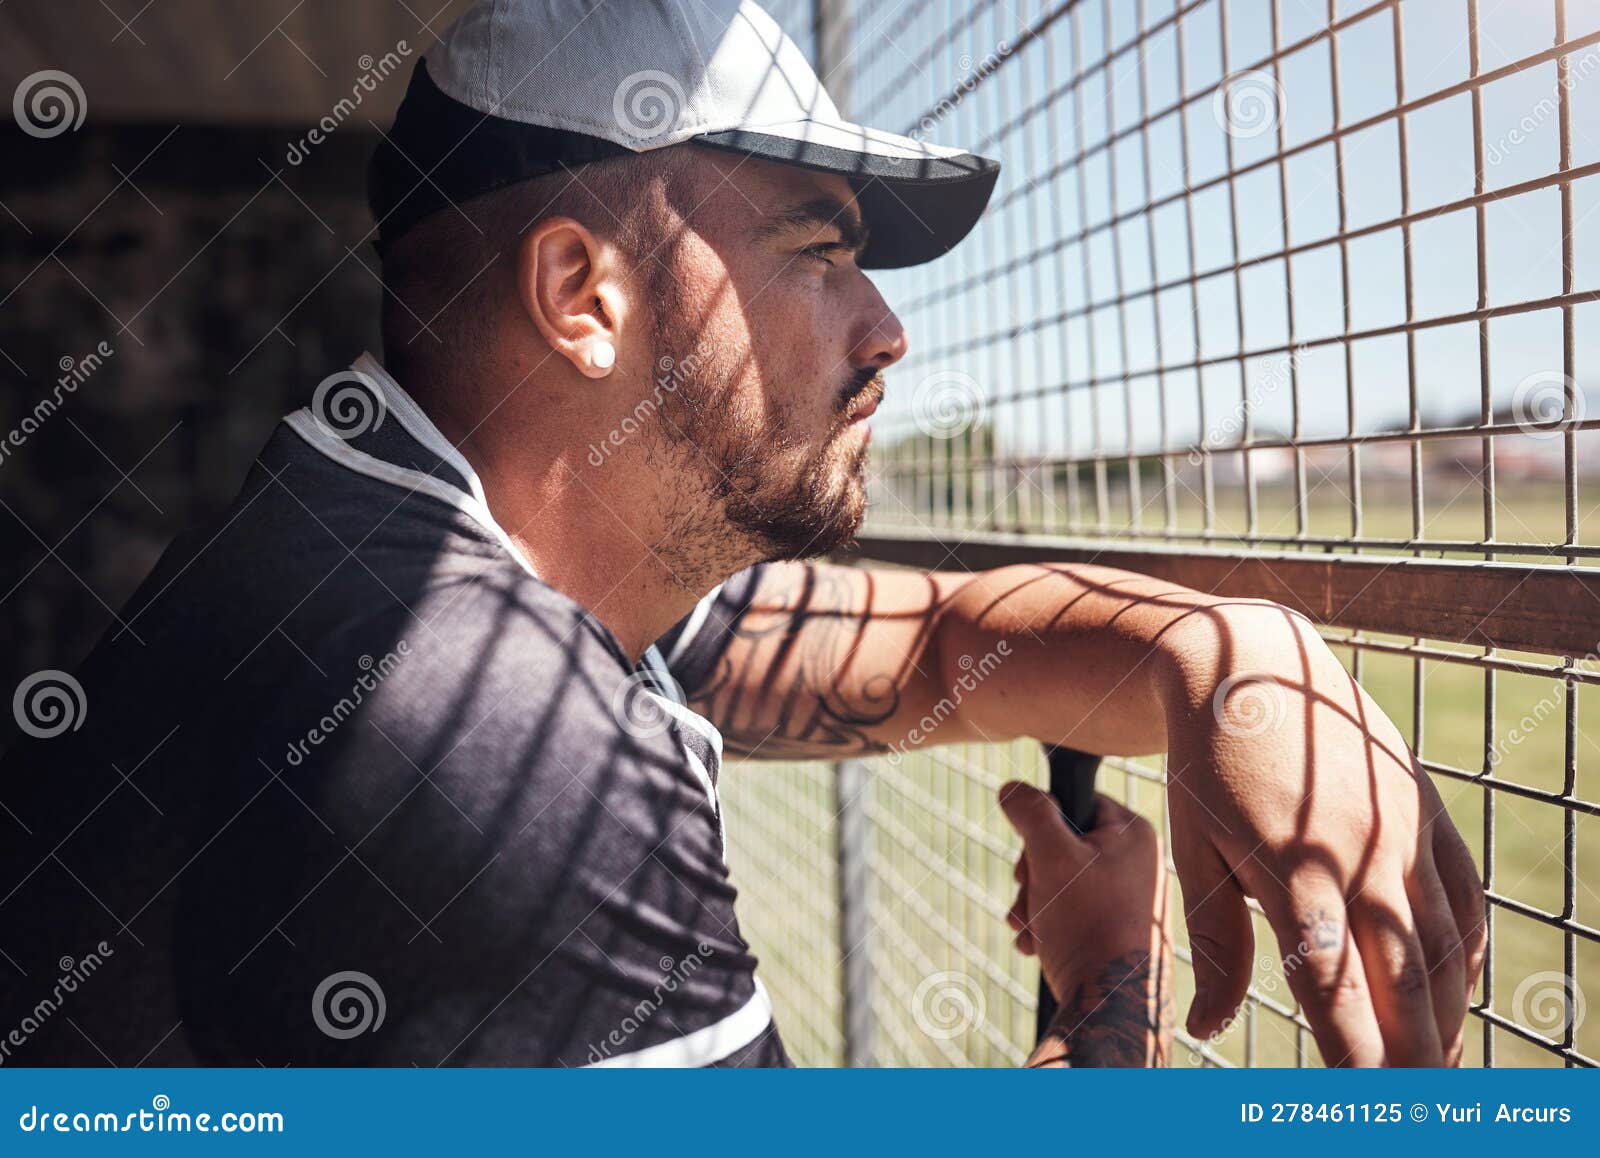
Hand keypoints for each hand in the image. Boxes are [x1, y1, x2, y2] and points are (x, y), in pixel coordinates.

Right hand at [999, 782, 1171, 1065]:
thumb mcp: (1050, 855)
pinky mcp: (1118, 929)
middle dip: (1032, 875)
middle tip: (1024, 897)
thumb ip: (1030, 812)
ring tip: (1026, 929)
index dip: (1041, 827)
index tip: (1028, 857)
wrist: (1111, 1003)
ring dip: (1034, 902)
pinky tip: (1037, 944)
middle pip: (1064, 845)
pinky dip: (1048, 924)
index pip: (1076, 802)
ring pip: (1062, 882)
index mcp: (1134, 833)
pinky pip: (1073, 911)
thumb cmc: (1088, 924)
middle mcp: (1139, 861)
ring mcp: (1130, 898)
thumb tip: (1012, 788)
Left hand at [1166, 608, 1486, 1065]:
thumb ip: (1213, 943)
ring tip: (1431, 1069)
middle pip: (1402, 976)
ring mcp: (1403, 831)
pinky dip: (1462, 953)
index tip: (1358, 1100)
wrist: (1249, 668)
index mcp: (1290, 869)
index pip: (1331, 982)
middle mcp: (1359, 855)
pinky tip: (1449, 992)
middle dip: (1412, 1053)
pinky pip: (1463, 898)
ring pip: (1443, 945)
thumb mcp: (1193, 852)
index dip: (1350, 1050)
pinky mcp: (1427, 811)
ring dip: (1444, 1015)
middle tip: (1410, 1105)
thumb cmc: (1206, 770)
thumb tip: (1206, 1027)